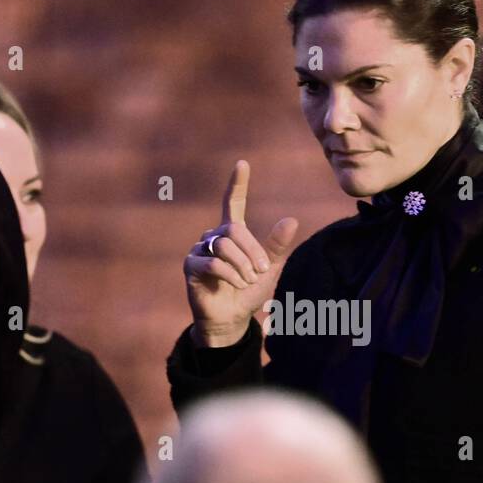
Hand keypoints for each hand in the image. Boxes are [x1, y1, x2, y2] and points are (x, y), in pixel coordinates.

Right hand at [184, 160, 298, 346]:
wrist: (231, 318)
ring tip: (248, 280)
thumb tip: (292, 220)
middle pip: (234, 230)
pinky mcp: (191, 266)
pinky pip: (212, 262)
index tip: (242, 164)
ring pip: (223, 245)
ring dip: (242, 264)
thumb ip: (276, 245)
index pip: (232, 202)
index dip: (237, 184)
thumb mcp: (268, 268)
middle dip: (252, 250)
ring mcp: (199, 250)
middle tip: (261, 270)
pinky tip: (236, 284)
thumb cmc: (249, 292)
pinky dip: (229, 274)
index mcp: (232, 233)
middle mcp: (213, 236)